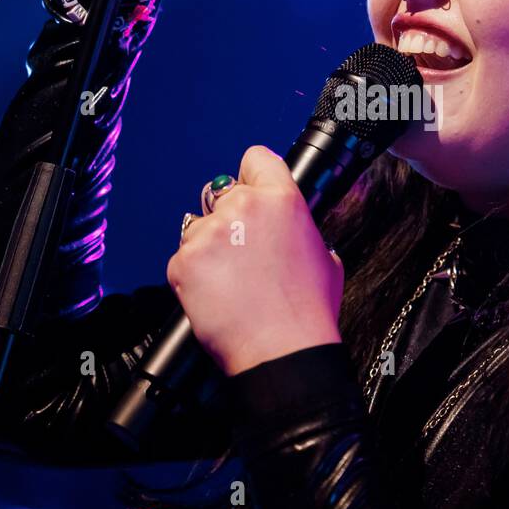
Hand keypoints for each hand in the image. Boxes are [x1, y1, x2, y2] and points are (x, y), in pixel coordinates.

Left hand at [166, 146, 343, 376]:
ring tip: (231, 280)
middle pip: (222, 192)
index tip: (252, 187)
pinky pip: (182, 258)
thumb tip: (290, 231)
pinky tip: (218, 294)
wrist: (281, 351)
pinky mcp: (183, 261)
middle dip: (229, 217)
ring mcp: (209, 234)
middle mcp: (243, 209)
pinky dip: (194, 275)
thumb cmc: (306, 311)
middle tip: (242, 252)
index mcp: (282, 201)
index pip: (256, 158)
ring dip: (209, 246)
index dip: (255, 174)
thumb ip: (301, 229)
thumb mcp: (325, 257)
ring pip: (197, 225)